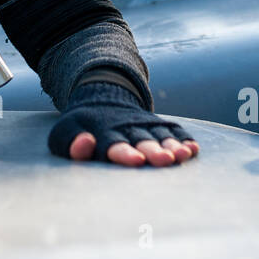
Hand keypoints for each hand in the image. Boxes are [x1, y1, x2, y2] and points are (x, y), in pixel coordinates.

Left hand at [49, 81, 198, 166]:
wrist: (102, 98)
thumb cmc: (82, 128)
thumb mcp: (66, 133)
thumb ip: (70, 143)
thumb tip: (85, 143)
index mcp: (103, 133)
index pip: (114, 144)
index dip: (124, 152)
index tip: (136, 160)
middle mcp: (128, 129)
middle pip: (142, 141)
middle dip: (154, 150)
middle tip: (164, 160)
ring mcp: (145, 126)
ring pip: (161, 136)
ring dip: (173, 146)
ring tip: (183, 155)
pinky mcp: (158, 125)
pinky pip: (174, 130)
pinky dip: (183, 139)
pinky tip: (193, 149)